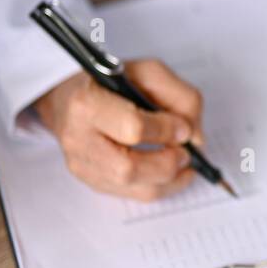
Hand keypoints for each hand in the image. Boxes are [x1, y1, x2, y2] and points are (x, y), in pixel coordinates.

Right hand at [33, 58, 204, 200]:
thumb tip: (196, 138)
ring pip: (135, 188)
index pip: (132, 128)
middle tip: (186, 152)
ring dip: (170, 179)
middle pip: (129, 169)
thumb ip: (181, 97)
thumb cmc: (111, 84)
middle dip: (167, 163)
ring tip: (183, 162)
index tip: (183, 127)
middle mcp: (78, 139)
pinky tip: (169, 171)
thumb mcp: (148, 72)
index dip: (165, 130)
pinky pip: (133, 194)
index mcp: (87, 104)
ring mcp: (82, 165)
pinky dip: (159, 185)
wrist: (70, 99)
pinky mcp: (91, 182)